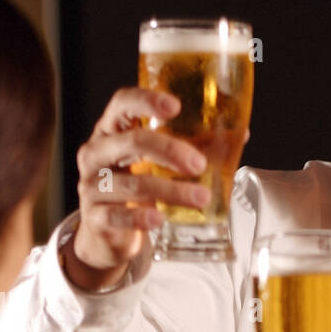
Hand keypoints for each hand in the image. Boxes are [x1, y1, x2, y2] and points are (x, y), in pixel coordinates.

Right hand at [69, 86, 211, 288]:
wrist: (106, 231)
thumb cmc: (135, 185)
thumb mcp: (157, 162)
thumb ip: (191, 145)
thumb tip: (238, 133)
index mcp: (112, 130)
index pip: (123, 103)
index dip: (147, 101)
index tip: (175, 106)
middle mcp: (97, 152)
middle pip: (132, 142)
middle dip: (170, 151)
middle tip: (199, 163)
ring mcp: (91, 185)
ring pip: (133, 184)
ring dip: (171, 191)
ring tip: (200, 198)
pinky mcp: (94, 216)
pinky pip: (118, 216)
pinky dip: (142, 218)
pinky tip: (160, 219)